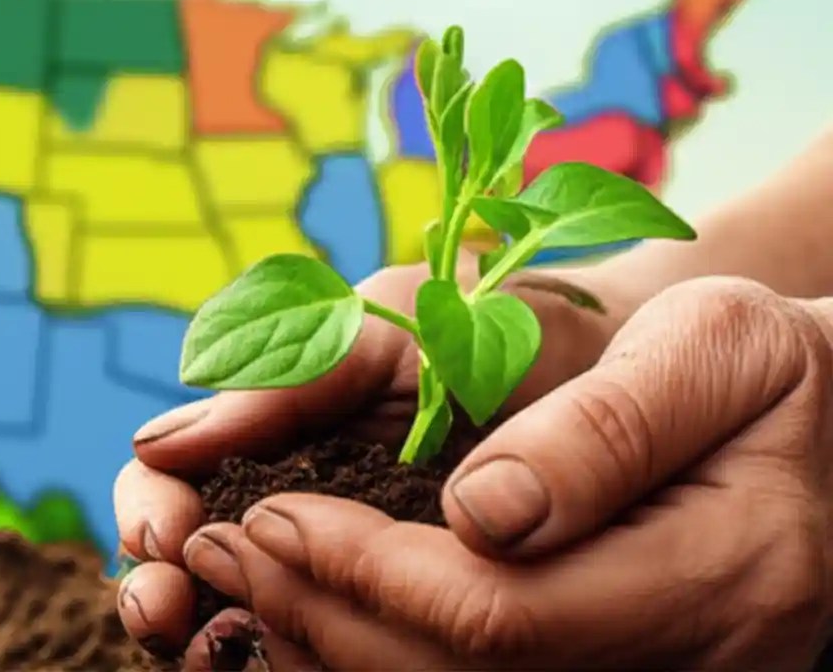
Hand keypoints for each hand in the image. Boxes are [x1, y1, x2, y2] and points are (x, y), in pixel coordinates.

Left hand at [183, 278, 832, 669]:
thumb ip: (606, 428)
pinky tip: (309, 611)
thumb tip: (481, 513)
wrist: (828, 425)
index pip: (500, 615)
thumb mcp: (713, 347)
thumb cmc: (766, 367)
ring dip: (330, 649)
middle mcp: (696, 664)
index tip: (264, 516)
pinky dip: (376, 657)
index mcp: (722, 575)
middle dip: (320, 616)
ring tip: (236, 582)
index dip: (364, 574)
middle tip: (214, 550)